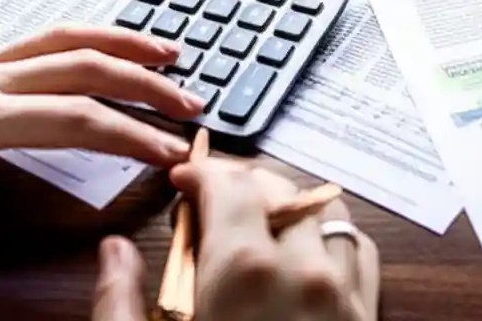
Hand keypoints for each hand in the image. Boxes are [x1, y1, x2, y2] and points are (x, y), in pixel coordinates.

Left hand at [0, 26, 201, 311]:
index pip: (71, 118)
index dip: (129, 135)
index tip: (170, 154)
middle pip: (82, 64)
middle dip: (145, 83)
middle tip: (192, 105)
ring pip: (62, 40)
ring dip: (121, 43)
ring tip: (169, 54)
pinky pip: (37, 42)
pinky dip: (83, 39)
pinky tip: (96, 50)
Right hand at [91, 160, 379, 320]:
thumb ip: (122, 300)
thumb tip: (113, 251)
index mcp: (244, 271)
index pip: (229, 185)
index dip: (200, 174)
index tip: (182, 181)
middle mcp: (305, 272)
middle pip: (279, 190)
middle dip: (242, 187)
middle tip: (211, 207)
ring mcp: (345, 294)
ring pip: (325, 212)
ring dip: (290, 208)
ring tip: (258, 227)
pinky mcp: (369, 316)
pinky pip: (358, 252)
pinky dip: (331, 240)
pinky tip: (305, 258)